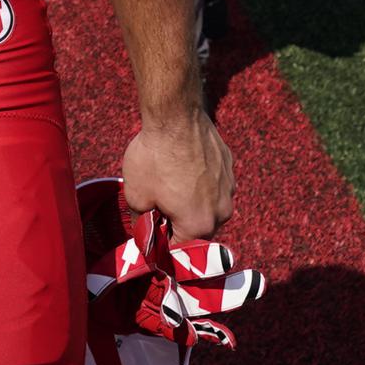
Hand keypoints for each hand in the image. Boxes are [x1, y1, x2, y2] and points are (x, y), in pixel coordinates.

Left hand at [119, 107, 234, 241]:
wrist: (175, 115)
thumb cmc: (154, 157)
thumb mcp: (135, 196)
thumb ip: (142, 223)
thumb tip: (145, 232)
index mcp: (200, 225)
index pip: (180, 250)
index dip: (161, 244)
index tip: (150, 234)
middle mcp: (222, 211)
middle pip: (197, 230)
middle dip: (178, 223)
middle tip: (157, 207)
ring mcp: (229, 188)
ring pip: (207, 207)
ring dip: (190, 203)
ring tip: (169, 184)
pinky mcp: (229, 167)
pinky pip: (213, 185)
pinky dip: (199, 184)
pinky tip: (181, 168)